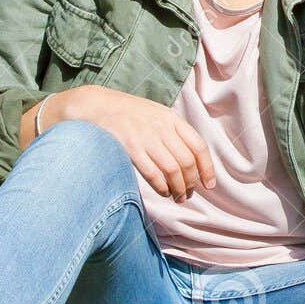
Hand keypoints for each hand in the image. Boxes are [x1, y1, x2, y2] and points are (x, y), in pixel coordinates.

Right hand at [45, 85, 214, 201]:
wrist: (95, 106)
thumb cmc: (127, 113)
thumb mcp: (155, 113)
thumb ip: (172, 131)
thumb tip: (189, 157)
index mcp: (172, 119)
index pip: (199, 146)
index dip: (207, 168)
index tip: (209, 184)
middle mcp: (162, 128)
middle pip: (187, 161)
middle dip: (192, 182)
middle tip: (190, 194)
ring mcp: (146, 138)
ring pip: (172, 170)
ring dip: (178, 188)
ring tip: (179, 197)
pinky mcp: (130, 148)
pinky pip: (153, 173)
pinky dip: (161, 186)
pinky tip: (164, 192)